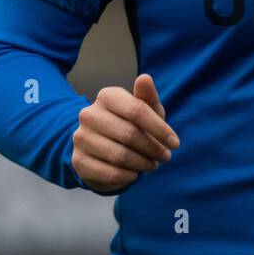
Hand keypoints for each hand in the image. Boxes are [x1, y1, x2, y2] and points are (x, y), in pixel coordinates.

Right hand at [71, 74, 179, 192]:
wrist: (100, 147)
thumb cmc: (130, 123)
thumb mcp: (144, 109)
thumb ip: (147, 96)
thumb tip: (145, 78)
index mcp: (107, 96)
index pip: (137, 110)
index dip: (160, 129)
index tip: (175, 143)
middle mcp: (89, 114)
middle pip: (129, 134)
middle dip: (153, 148)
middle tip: (165, 156)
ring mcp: (81, 138)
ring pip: (119, 156)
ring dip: (142, 164)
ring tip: (152, 164)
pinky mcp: (78, 160)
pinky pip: (109, 172)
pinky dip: (127, 176)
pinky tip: (135, 173)